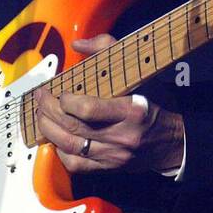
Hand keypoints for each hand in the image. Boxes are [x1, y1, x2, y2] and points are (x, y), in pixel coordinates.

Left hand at [34, 34, 184, 174]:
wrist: (172, 141)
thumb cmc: (155, 102)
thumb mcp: (140, 72)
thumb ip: (109, 50)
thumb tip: (78, 44)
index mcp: (132, 110)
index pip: (89, 109)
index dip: (66, 101)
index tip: (59, 90)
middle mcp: (122, 136)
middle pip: (74, 127)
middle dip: (49, 111)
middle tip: (40, 98)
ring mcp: (114, 155)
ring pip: (71, 146)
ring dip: (49, 130)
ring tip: (41, 115)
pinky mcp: (109, 168)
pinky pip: (76, 164)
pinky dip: (60, 151)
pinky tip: (56, 138)